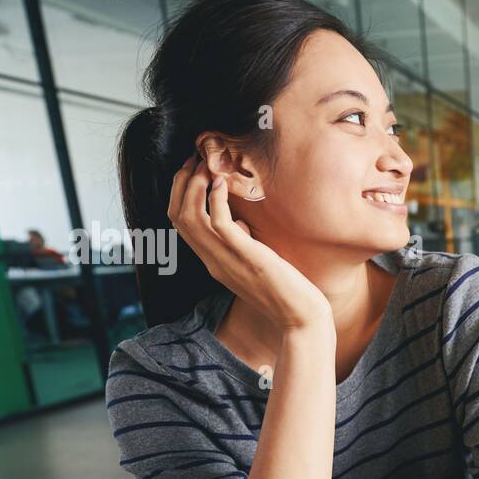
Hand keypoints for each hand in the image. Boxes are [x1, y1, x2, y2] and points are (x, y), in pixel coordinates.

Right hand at [167, 157, 330, 330]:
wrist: (300, 318)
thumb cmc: (284, 291)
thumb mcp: (254, 263)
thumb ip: (241, 245)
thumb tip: (240, 224)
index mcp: (213, 262)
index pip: (181, 224)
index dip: (180, 193)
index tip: (193, 171)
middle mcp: (213, 261)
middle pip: (178, 217)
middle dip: (182, 183)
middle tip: (194, 161)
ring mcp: (227, 260)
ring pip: (191, 218)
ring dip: (194, 186)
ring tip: (206, 167)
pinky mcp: (248, 256)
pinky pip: (220, 224)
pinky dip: (216, 200)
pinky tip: (222, 184)